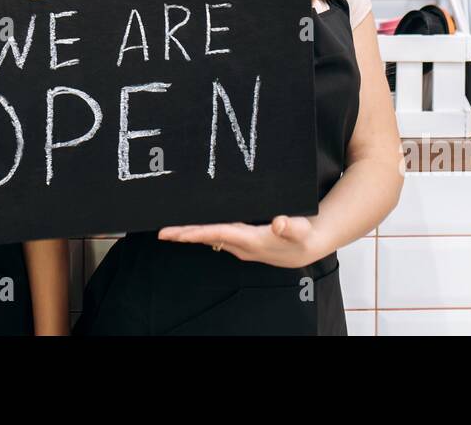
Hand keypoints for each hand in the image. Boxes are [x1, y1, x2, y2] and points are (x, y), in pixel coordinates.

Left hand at [158, 215, 323, 268]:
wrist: (308, 247)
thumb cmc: (303, 236)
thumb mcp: (301, 229)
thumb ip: (290, 226)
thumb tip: (279, 224)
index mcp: (251, 241)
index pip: (219, 234)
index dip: (198, 233)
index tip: (179, 234)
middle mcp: (242, 245)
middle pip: (208, 238)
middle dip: (185, 235)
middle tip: (162, 233)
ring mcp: (241, 245)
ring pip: (210, 238)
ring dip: (190, 234)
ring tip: (170, 231)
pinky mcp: (243, 241)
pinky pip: (217, 236)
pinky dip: (202, 231)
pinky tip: (193, 227)